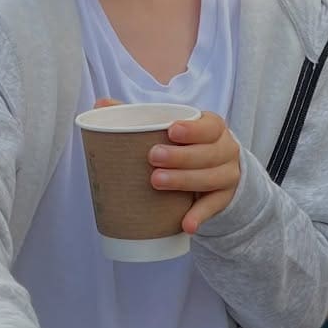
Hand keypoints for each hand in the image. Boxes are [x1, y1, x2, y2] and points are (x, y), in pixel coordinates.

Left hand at [149, 111, 240, 233]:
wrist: (214, 171)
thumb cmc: (185, 145)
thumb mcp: (169, 128)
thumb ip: (138, 115)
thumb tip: (101, 104)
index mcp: (213, 127)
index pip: (210, 126)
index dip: (193, 129)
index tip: (171, 131)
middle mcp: (225, 149)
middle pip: (209, 153)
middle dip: (181, 156)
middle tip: (153, 157)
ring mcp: (227, 174)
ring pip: (211, 178)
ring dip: (185, 181)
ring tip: (157, 182)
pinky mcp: (224, 198)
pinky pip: (213, 207)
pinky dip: (200, 215)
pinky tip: (186, 224)